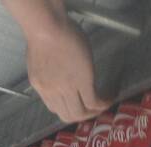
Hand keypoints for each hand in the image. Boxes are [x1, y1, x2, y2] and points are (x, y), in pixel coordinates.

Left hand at [7, 0, 111, 121]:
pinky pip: (94, 102)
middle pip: (68, 116)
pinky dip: (103, 103)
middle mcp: (51, 92)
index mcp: (40, 85)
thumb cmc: (43, 29)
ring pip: (81, 113)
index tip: (76, 101)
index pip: (54, 107)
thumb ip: (49, 67)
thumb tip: (59, 69)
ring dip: (94, 112)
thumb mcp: (42, 54)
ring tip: (103, 104)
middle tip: (93, 107)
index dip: (67, 107)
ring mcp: (66, 89)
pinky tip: (109, 98)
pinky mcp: (82, 83)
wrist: (46, 26)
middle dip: (82, 114)